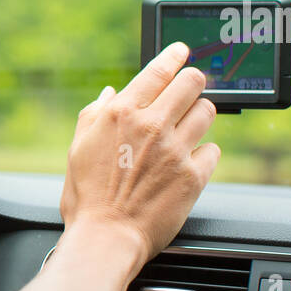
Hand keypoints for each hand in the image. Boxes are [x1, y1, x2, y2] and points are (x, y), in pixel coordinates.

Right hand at [59, 42, 220, 265]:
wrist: (105, 239)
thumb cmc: (86, 198)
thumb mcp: (77, 149)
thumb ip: (94, 115)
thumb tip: (109, 93)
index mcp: (120, 114)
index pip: (158, 70)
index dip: (174, 55)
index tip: (182, 51)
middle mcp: (151, 125)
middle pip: (192, 82)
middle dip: (193, 83)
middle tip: (190, 91)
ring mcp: (176, 150)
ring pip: (208, 112)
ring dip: (199, 117)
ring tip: (188, 130)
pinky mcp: (194, 176)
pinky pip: (212, 151)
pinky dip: (203, 154)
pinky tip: (188, 162)